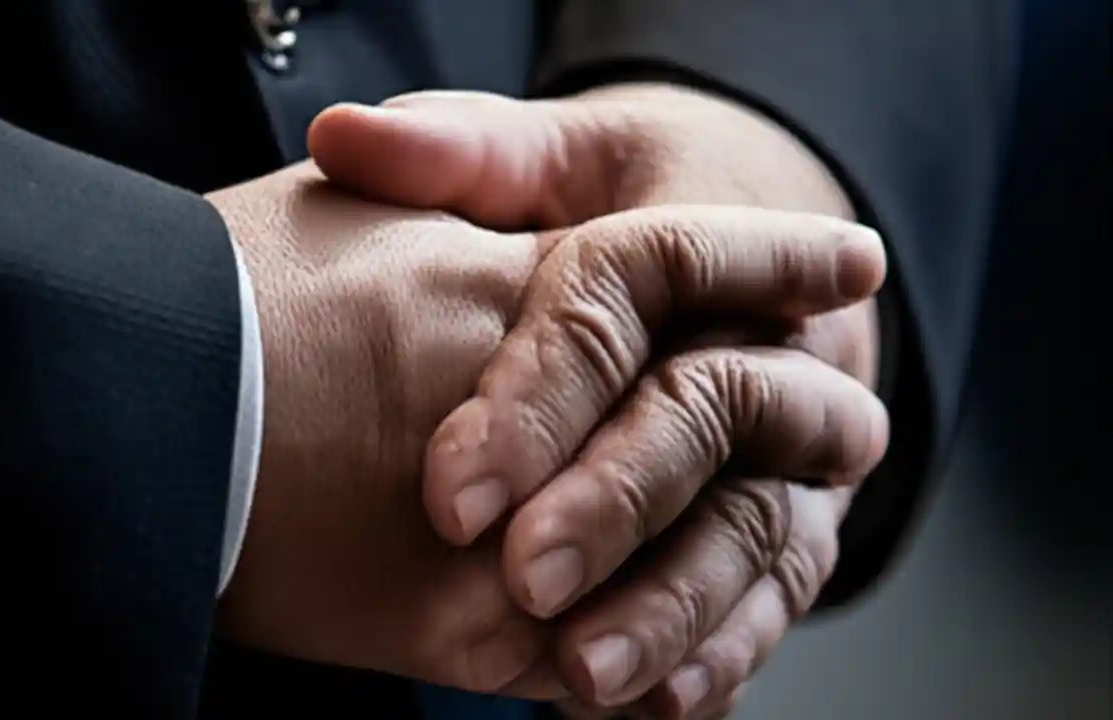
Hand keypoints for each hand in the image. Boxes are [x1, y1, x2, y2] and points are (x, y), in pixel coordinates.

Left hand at [208, 159, 885, 697]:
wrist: (743, 264)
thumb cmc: (623, 204)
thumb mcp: (548, 157)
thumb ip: (458, 153)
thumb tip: (344, 140)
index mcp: (709, 229)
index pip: (633, 296)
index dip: (543, 393)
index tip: (448, 490)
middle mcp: (774, 335)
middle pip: (715, 413)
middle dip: (619, 498)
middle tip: (520, 576)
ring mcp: (797, 442)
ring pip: (759, 525)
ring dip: (673, 603)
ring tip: (581, 670)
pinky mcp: (797, 519)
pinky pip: (775, 594)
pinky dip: (717, 649)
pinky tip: (652, 703)